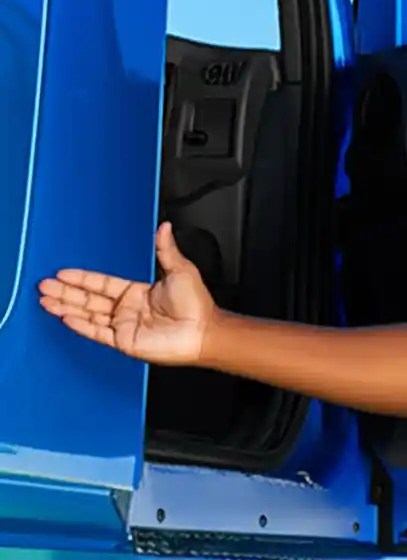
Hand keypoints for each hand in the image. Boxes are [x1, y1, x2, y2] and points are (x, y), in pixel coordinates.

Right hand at [38, 222, 216, 364]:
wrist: (202, 331)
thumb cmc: (197, 304)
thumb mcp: (180, 270)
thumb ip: (165, 250)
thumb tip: (164, 226)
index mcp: (137, 292)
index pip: (102, 283)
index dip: (82, 278)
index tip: (62, 273)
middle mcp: (127, 308)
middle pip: (89, 298)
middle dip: (65, 291)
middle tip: (43, 285)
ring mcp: (124, 325)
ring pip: (88, 314)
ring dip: (66, 306)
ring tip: (45, 300)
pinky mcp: (124, 340)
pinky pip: (97, 332)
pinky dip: (80, 325)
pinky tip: (64, 316)